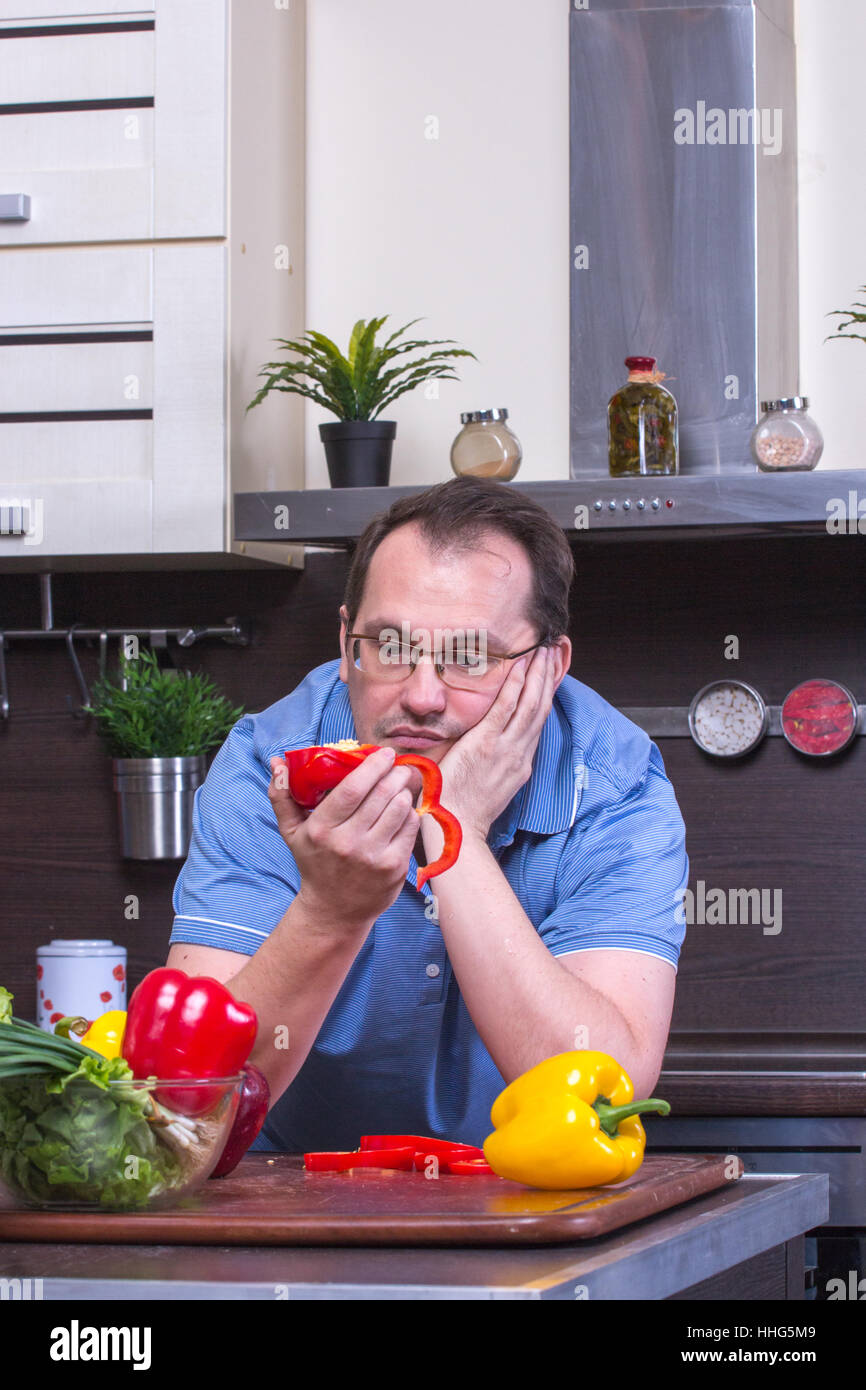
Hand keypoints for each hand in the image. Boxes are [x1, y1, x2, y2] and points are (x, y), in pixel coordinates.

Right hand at [268, 747, 421, 931]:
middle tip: (398, 766)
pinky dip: (410, 813)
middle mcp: (348, 843)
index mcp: (322, 829)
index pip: (352, 788)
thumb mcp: (292, 832)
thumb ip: (282, 796)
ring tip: (400, 786)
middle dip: (395, 773)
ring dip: (404, 791)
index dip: (373, 766)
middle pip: (381, 794)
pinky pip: (410, 827)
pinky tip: (402, 811)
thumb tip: (278, 762)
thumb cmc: (314, 863)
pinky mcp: (393, 867)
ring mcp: (373, 856)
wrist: (333, 910)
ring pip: (400, 808)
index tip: (384, 754)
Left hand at [425, 645, 558, 843]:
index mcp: (521, 764)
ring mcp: (506, 748)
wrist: (456, 830)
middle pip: (541, 707)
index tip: (551, 673)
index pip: (538, 721)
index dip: (547, 694)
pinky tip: (520, 664)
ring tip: (543, 649)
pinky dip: (516, 685)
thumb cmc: (463, 812)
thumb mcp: (490, 788)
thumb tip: (491, 752)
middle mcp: (520, 754)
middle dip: (548, 676)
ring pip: (530, 703)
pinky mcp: (487, 744)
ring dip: (538, 673)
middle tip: (554, 650)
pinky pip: (506, 708)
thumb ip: (495, 766)